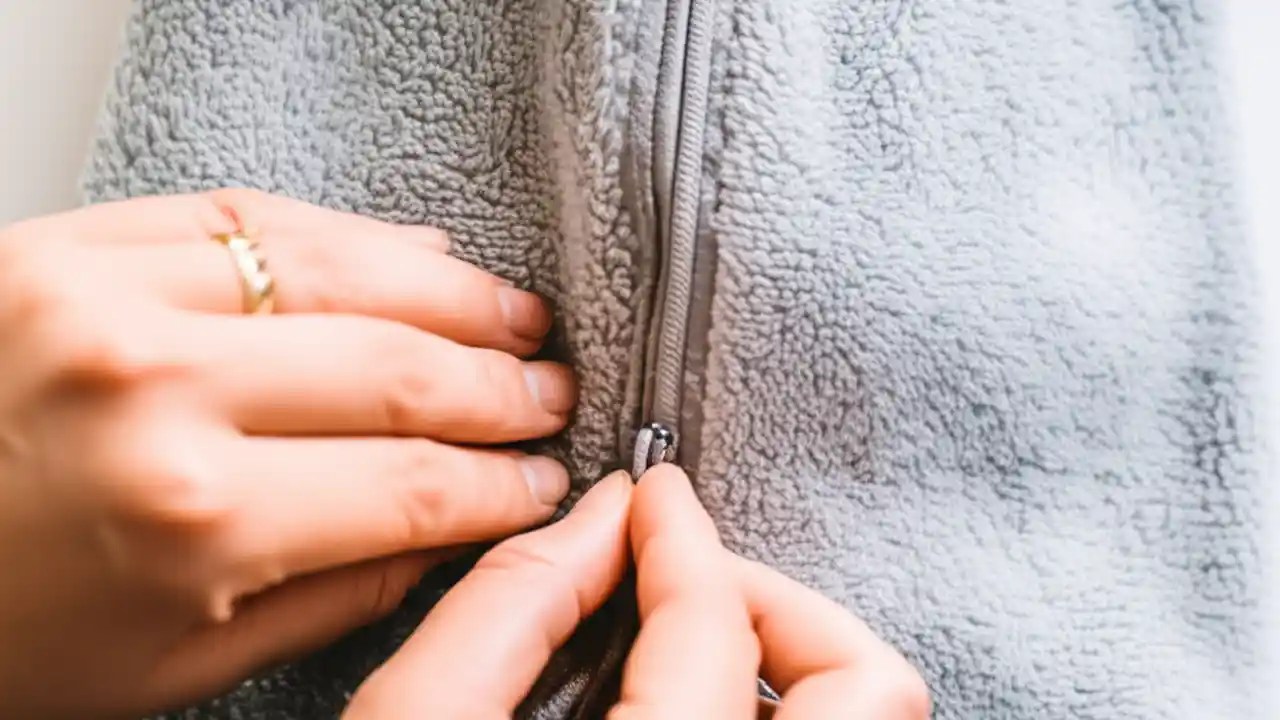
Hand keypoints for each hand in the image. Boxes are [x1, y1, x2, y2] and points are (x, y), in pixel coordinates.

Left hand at [0, 190, 575, 717]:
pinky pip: (251, 214)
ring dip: (454, 296)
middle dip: (501, 387)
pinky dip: (351, 233)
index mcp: (194, 522)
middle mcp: (161, 392)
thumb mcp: (172, 669)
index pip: (415, 485)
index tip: (542, 479)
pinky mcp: (70, 241)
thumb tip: (452, 534)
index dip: (502, 484)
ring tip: (517, 317)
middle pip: (398, 370)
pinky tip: (414, 252)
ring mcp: (110, 297)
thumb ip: (335, 594)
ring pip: (343, 271)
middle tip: (552, 394)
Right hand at [345, 467, 929, 718]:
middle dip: (782, 605)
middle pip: (869, 691)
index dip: (684, 536)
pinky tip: (692, 719)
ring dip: (793, 671)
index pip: (714, 629)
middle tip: (694, 583)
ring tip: (695, 650)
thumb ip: (508, 606)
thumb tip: (599, 524)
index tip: (657, 499)